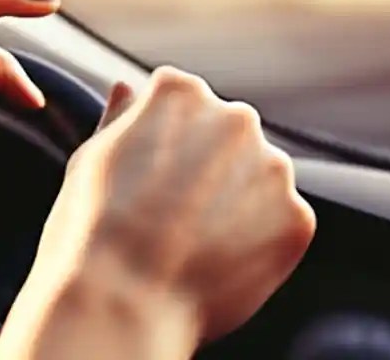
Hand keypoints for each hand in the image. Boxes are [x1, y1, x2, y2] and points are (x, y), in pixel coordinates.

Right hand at [0, 67, 314, 357]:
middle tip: (172, 216)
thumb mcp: (93, 158)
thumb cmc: (92, 229)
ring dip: (238, 203)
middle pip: (228, 136)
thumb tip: (128, 88)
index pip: (182, 103)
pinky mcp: (297, 218)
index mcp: (181, 92)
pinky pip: (280, 224)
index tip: (145, 179)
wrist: (121, 301)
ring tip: (194, 245)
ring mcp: (273, 167)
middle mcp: (235, 117)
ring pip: (259, 179)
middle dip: (208, 167)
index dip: (161, 146)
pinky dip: (258, 243)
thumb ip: (121, 118)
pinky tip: (217, 264)